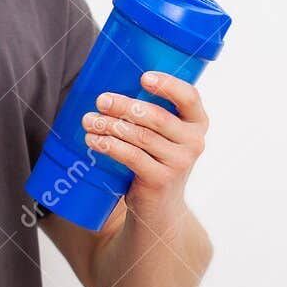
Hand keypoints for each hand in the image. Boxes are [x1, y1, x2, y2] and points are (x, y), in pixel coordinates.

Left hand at [81, 70, 209, 235]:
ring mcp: (179, 162)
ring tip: (89, 120)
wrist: (160, 209)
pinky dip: (109, 146)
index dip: (168, 85)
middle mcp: (194, 141)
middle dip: (124, 105)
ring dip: (110, 126)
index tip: (144, 77)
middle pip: (156, 117)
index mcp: (197, 122)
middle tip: (101, 100)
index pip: (190, 97)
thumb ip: (150, 113)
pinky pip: (132, 156)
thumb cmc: (156, 160)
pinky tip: (93, 141)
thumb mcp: (163, 136)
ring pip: (140, 136)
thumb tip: (111, 85)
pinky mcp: (161, 180)